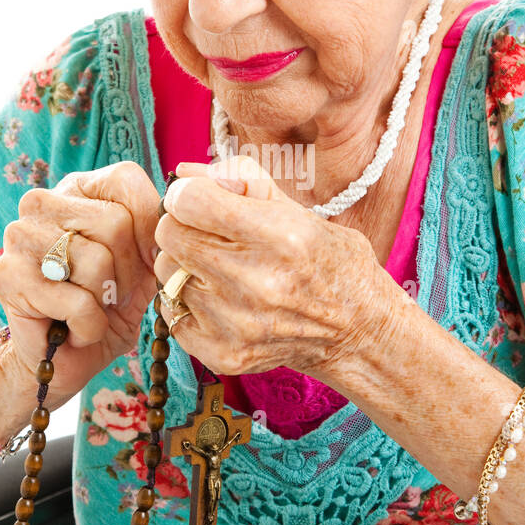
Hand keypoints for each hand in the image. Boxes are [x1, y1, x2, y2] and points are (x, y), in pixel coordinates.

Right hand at [0, 161, 160, 399]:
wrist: (64, 359)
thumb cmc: (106, 307)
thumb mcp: (144, 268)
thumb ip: (156, 239)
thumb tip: (168, 225)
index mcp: (77, 189)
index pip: (125, 179)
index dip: (148, 227)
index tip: (146, 262)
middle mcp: (41, 202)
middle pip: (116, 222)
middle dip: (128, 273)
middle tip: (111, 295)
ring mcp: (19, 236)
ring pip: (96, 261)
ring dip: (106, 302)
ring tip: (90, 310)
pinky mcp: (9, 276)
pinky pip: (78, 302)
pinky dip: (89, 327)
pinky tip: (72, 329)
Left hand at [152, 155, 384, 380]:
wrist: (356, 330)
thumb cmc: (328, 260)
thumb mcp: (297, 209)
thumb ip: (240, 180)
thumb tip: (184, 170)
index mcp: (278, 236)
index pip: (189, 201)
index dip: (187, 194)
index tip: (199, 201)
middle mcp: (255, 281)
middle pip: (170, 235)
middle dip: (184, 226)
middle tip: (210, 235)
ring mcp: (237, 323)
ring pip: (168, 273)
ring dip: (186, 266)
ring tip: (220, 270)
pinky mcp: (224, 353)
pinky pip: (172, 312)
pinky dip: (188, 303)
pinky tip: (220, 301)